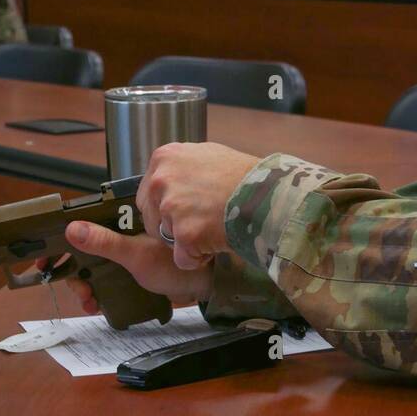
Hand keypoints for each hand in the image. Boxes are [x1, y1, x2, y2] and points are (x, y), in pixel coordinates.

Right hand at [37, 226, 213, 315]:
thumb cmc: (179, 263)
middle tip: (77, 291)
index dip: (60, 242)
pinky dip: (99, 285)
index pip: (82, 222)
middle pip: (84, 246)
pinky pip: (107, 271)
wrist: (208, 282)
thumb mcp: (137, 256)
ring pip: (94, 261)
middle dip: (74, 270)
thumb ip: (105, 242)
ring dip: (85, 282)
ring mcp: (128, 244)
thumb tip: (73, 228)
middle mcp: (123, 227)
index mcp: (123, 216)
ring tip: (89, 301)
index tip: (44, 261)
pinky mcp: (134, 260)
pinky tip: (98, 302)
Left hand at [136, 142, 262, 268]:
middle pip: (152, 218)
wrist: (268, 194)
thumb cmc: (244, 176)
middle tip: (201, 222)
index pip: (148, 194)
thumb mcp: (208, 156)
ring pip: (167, 239)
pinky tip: (217, 242)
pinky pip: (182, 259)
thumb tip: (169, 180)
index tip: (187, 211)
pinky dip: (198, 258)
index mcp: (165, 158)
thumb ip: (182, 168)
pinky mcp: (184, 234)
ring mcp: (172, 207)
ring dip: (187, 242)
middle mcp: (161, 180)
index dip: (166, 207)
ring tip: (214, 228)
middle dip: (172, 227)